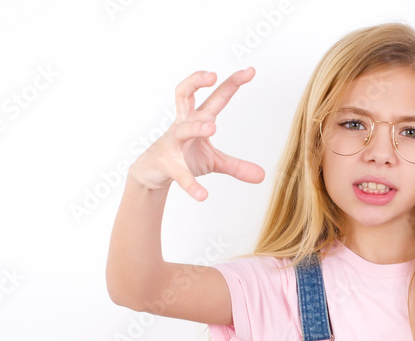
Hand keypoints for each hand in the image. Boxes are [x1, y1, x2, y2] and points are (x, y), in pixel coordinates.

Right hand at [129, 68, 265, 200]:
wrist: (151, 173)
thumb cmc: (182, 157)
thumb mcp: (213, 161)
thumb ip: (237, 166)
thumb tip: (263, 176)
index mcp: (197, 119)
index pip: (216, 96)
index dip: (231, 83)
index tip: (249, 71)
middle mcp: (183, 124)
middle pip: (185, 95)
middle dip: (196, 82)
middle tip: (212, 75)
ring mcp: (172, 143)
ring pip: (181, 129)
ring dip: (196, 126)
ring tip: (211, 127)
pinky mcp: (166, 164)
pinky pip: (179, 173)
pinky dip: (191, 184)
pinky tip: (202, 195)